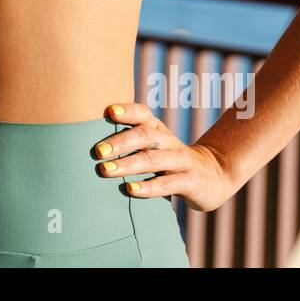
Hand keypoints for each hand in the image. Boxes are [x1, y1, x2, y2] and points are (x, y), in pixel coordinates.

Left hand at [92, 102, 236, 212]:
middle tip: (97, 151)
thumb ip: (130, 141)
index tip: (108, 111)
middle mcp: (169, 141)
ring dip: (128, 164)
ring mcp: (182, 160)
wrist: (214, 175)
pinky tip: (130, 190)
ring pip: (154, 159)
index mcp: (158, 129)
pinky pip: (168, 183)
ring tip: (105, 170)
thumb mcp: (155, 146)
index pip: (143, 114)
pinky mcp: (191, 181)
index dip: (127, 111)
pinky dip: (148, 187)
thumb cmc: (170, 160)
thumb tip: (85, 139)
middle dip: (120, 142)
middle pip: (145, 136)